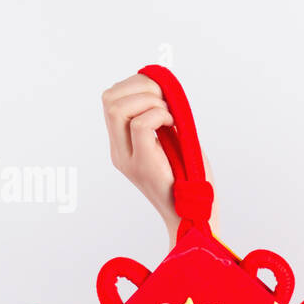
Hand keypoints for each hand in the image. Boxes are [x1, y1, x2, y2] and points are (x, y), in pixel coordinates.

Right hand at [101, 73, 219, 241]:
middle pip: (109, 99)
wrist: (194, 218)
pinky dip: (160, 114)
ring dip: (149, 99)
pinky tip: (174, 125)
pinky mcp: (144, 165)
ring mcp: (129, 159)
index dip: (135, 85)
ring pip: (118, 108)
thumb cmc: (191, 181)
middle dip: (141, 86)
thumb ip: (163, 119)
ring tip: (170, 114)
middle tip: (166, 101)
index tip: (162, 94)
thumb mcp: (174, 142)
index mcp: (123, 144)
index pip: (110, 100)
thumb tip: (163, 89)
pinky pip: (141, 124)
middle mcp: (119, 151)